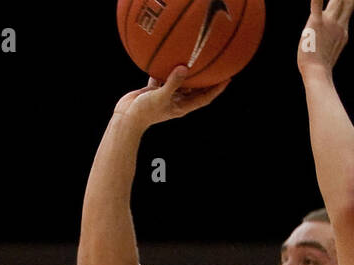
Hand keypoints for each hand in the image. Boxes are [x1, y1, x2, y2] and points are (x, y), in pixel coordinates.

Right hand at [113, 67, 229, 129]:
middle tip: (216, 66)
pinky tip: (167, 57)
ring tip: (194, 59)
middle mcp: (175, 101)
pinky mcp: (153, 91)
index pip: (204, 98)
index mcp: (181, 106)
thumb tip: (185, 67)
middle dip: (205, 79)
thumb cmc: (144, 112)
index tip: (228, 78)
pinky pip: (162, 77)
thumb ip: (173, 82)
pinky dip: (165, 69)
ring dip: (186, 73)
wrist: (125, 118)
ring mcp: (165, 96)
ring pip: (179, 82)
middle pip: (195, 89)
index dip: (217, 89)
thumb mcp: (160, 97)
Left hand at [298, 0, 353, 75]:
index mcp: (342, 28)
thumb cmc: (320, 65)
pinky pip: (316, 7)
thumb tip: (340, 36)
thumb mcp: (332, 49)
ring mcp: (328, 23)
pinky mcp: (315, 24)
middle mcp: (339, 23)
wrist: (317, 73)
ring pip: (338, 0)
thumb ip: (335, 38)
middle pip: (349, 0)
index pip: (348, 6)